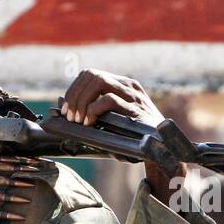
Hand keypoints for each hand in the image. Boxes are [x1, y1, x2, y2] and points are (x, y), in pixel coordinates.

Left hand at [60, 68, 183, 200]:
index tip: (66, 109)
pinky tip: (90, 123)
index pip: (91, 74)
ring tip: (79, 120)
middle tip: (70, 116)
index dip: (74, 89)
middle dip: (75, 95)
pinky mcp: (137, 109)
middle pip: (93, 75)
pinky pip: (109, 100)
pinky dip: (94, 110)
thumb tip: (62, 104)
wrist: (161, 149)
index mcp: (123, 85)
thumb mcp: (112, 119)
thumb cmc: (134, 137)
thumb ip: (92, 110)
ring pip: (99, 81)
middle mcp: (128, 86)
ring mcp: (134, 95)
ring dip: (82, 101)